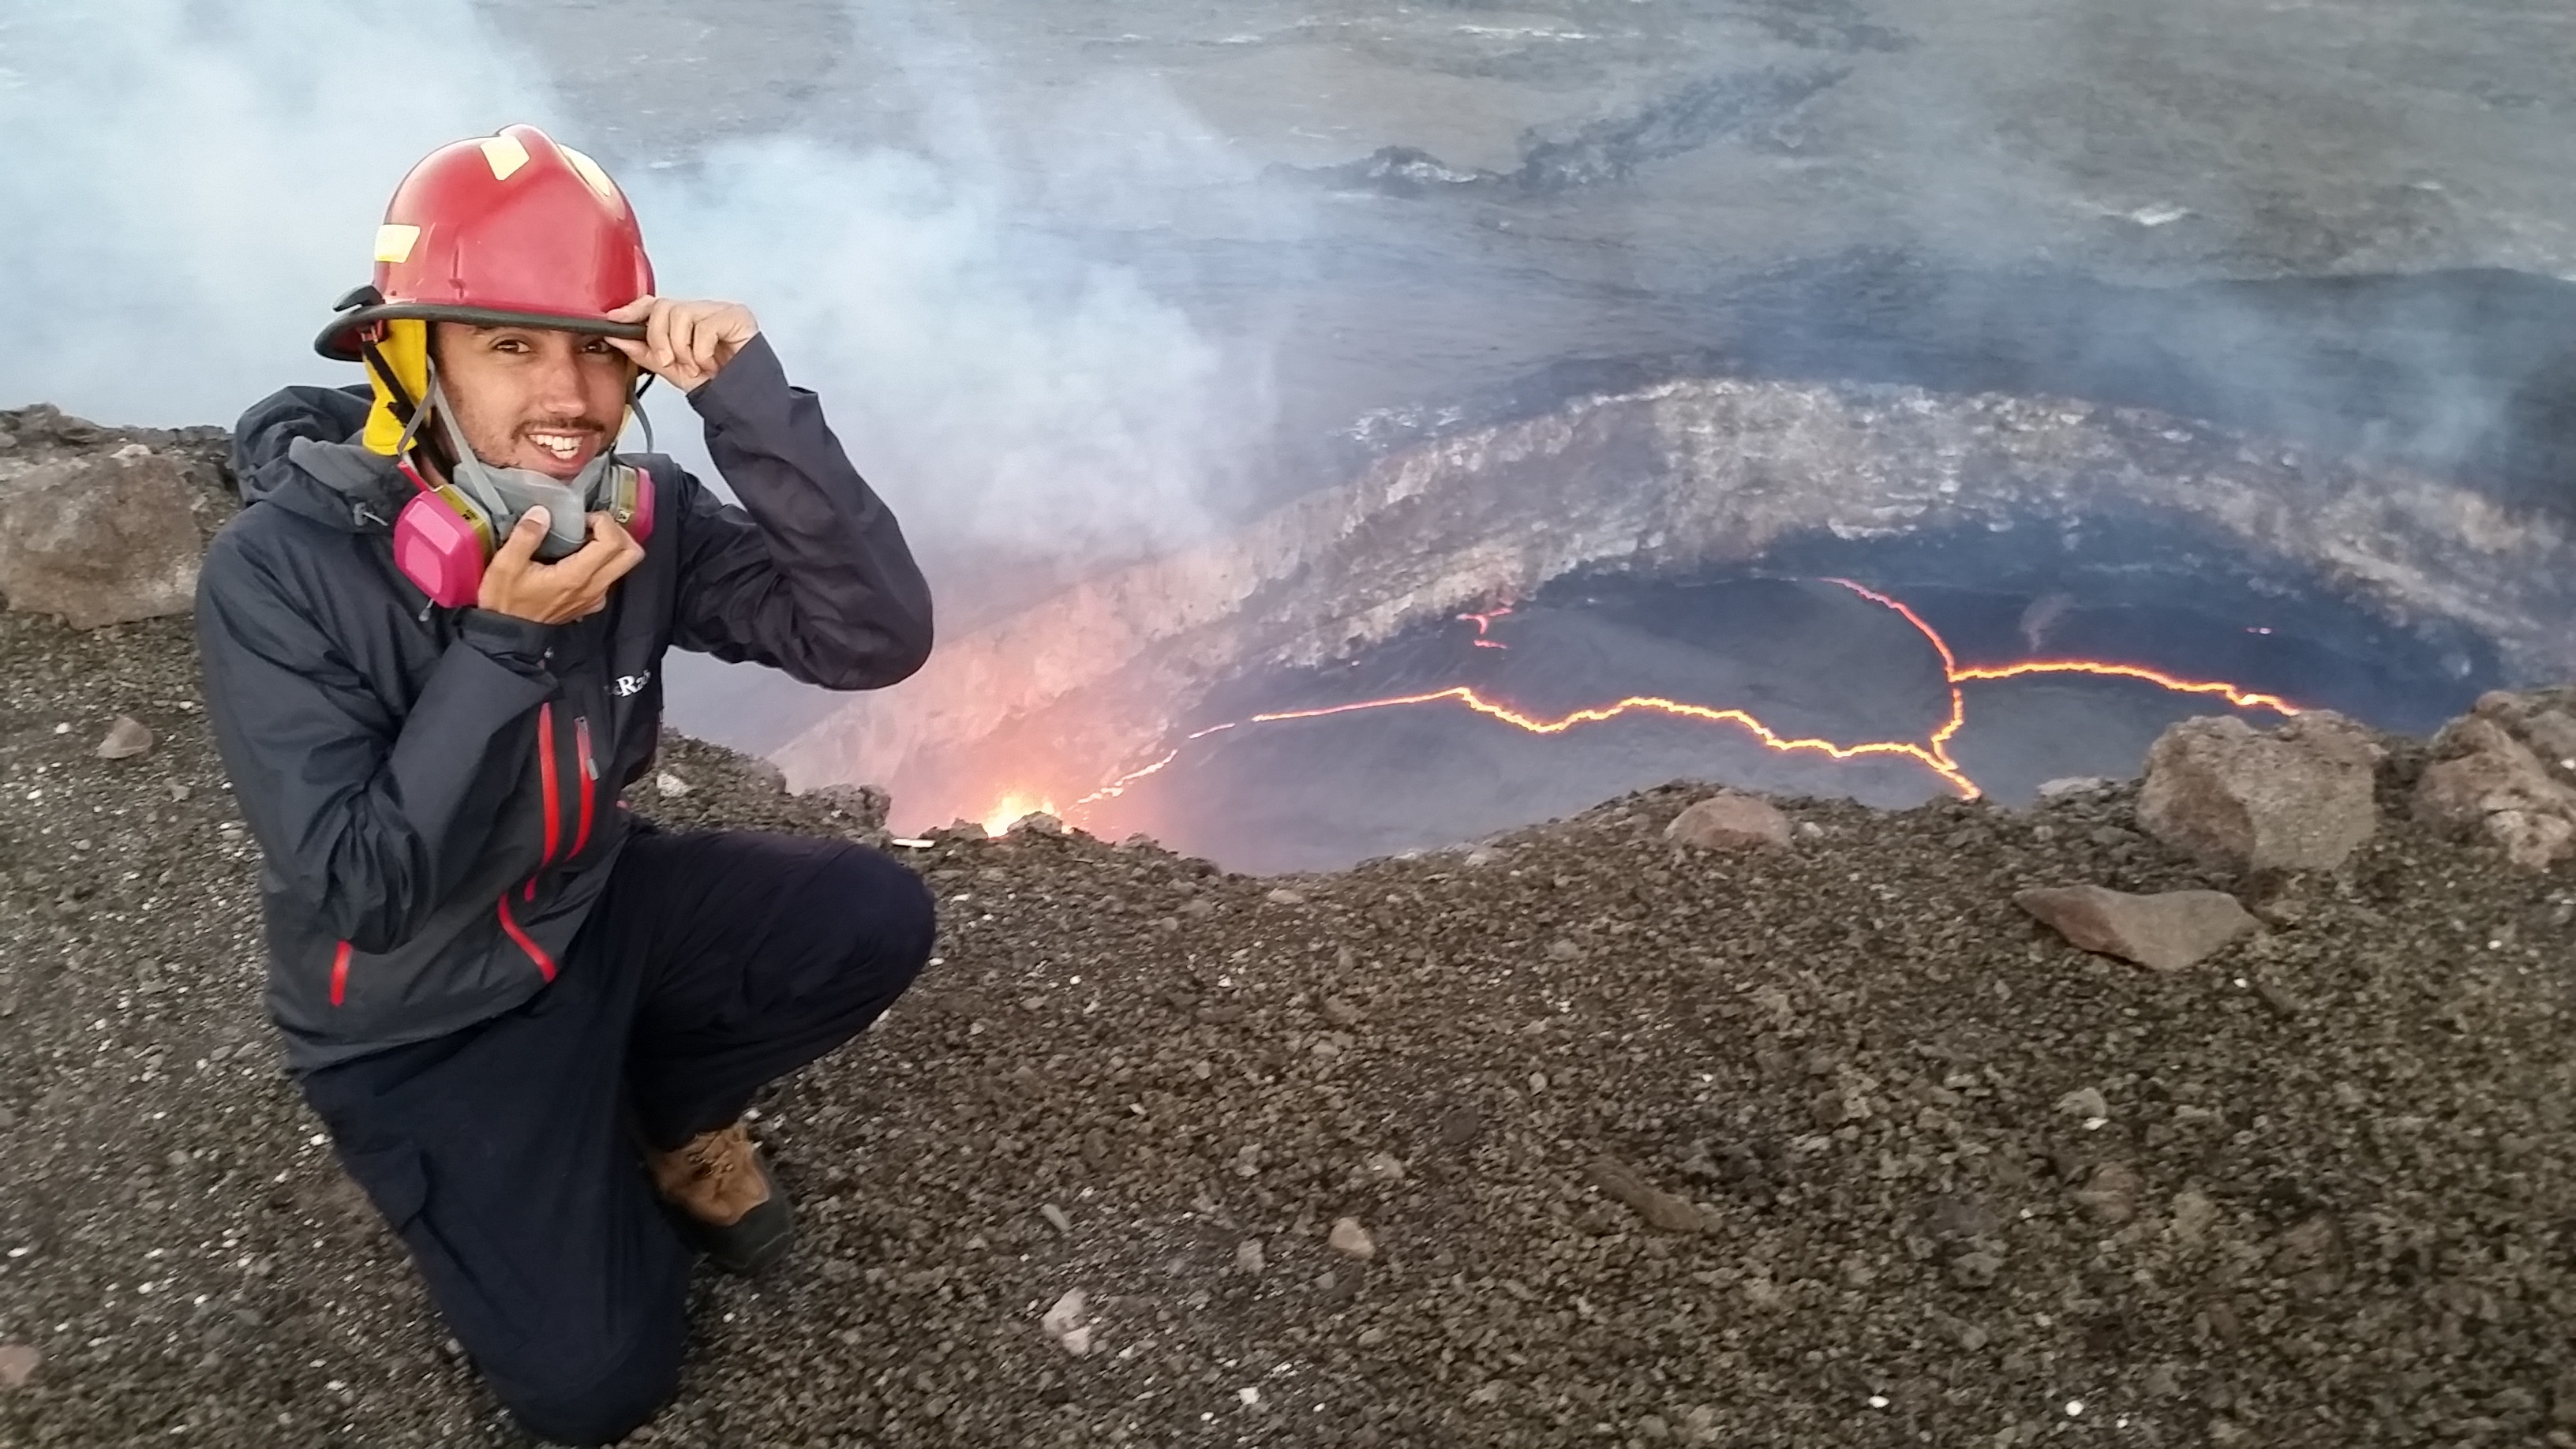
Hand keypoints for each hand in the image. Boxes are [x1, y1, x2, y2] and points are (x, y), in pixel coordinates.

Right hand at [476, 508, 645, 623]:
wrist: (508, 635)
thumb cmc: (506, 600)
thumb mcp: (506, 565)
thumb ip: (525, 536)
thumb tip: (543, 512)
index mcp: (577, 577)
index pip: (614, 542)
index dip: (604, 522)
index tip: (582, 518)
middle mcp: (594, 588)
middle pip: (632, 554)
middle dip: (618, 532)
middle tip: (593, 524)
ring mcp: (596, 598)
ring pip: (623, 565)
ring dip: (611, 545)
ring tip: (583, 536)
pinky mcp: (591, 602)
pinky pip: (609, 576)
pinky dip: (602, 560)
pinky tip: (577, 555)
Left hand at [604, 296, 758, 392]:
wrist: (743, 401)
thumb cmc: (714, 383)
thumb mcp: (670, 368)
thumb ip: (645, 352)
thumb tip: (616, 337)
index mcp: (686, 320)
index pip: (656, 303)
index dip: (634, 309)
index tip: (616, 320)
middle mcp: (702, 310)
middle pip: (664, 306)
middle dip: (658, 337)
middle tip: (668, 361)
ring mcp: (720, 310)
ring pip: (681, 314)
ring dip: (681, 348)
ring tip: (695, 365)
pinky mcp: (737, 316)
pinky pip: (704, 327)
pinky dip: (701, 352)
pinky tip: (711, 363)